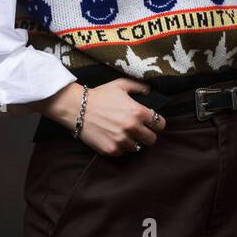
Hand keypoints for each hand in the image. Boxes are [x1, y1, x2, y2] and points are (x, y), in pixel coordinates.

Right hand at [38, 78, 165, 155]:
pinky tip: (113, 138)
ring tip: (124, 134)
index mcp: (138, 112)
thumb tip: (150, 91)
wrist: (76, 108)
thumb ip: (139, 87)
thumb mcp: (121, 85)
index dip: (157, 124)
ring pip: (137, 147)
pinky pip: (122, 152)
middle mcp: (132, 127)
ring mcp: (121, 140)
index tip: (152, 124)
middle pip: (151, 139)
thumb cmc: (100, 95)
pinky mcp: (110, 149)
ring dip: (133, 141)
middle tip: (140, 131)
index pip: (160, 125)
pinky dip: (120, 147)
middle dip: (147, 135)